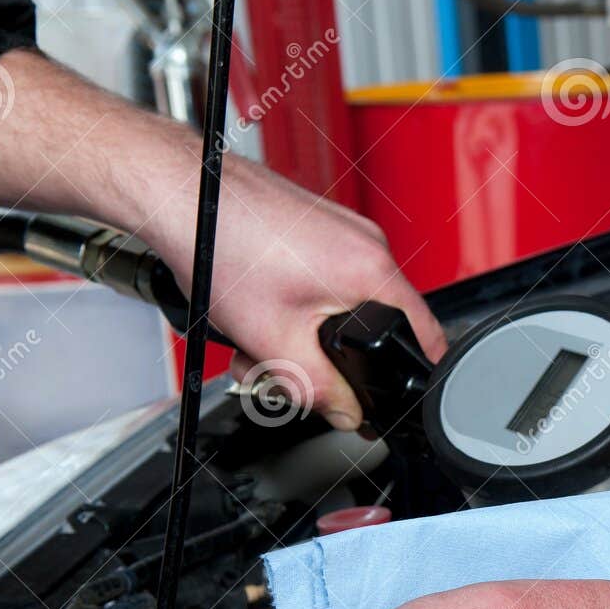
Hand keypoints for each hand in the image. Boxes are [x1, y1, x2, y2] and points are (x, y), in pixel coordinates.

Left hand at [136, 153, 449, 430]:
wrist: (183, 195)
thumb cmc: (222, 247)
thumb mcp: (274, 341)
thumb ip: (320, 388)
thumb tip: (346, 413)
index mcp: (372, 270)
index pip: (426, 336)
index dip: (413, 376)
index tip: (394, 397)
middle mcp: (366, 244)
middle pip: (374, 326)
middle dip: (329, 360)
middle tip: (287, 370)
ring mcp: (344, 231)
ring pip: (343, 305)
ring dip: (303, 335)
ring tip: (257, 340)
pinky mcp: (319, 226)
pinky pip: (324, 279)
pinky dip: (295, 304)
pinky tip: (258, 308)